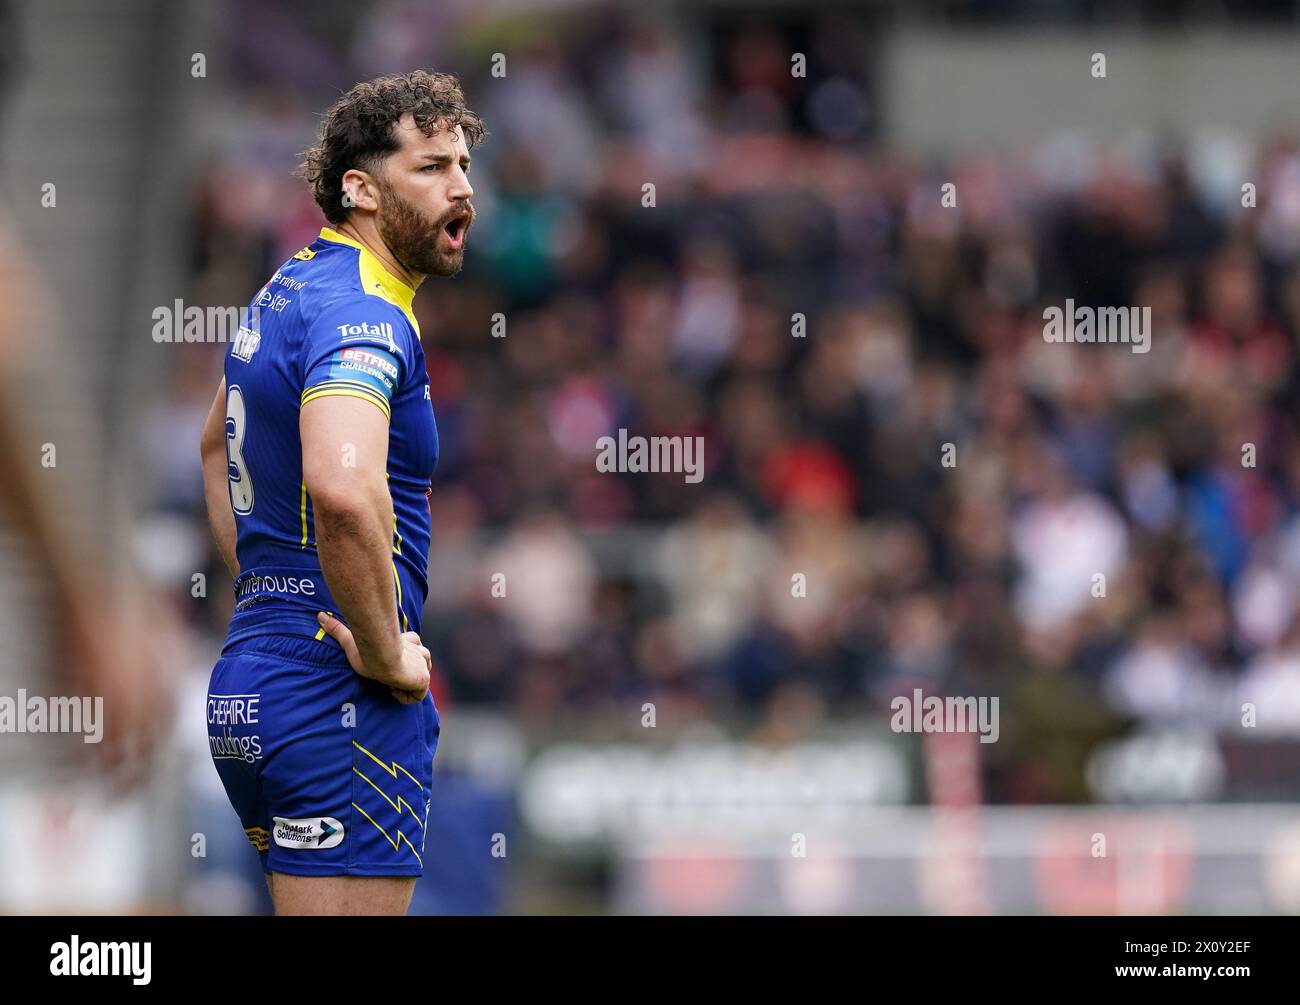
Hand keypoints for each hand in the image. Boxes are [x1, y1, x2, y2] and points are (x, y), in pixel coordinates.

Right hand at [315, 612, 430, 703]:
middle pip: (424, 659)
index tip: (389, 666)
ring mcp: (422, 666)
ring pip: (422, 676)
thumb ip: (337, 629)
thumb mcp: (350, 640)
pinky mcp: (423, 680)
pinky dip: (406, 697)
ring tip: (391, 685)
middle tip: (391, 677)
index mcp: (406, 641)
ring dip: (408, 684)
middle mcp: (418, 652)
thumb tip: (318, 616)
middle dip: (410, 670)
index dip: (406, 652)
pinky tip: (392, 692)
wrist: (381, 655)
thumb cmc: (367, 648)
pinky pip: (418, 695)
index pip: (414, 642)